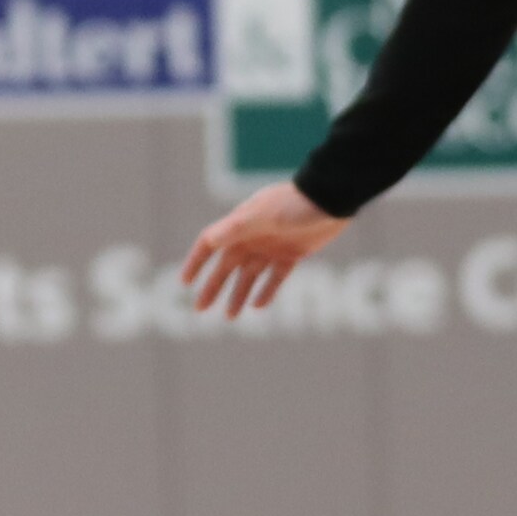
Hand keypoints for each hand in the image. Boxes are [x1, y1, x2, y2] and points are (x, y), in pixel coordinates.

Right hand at [181, 180, 349, 317]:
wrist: (331, 198)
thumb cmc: (293, 203)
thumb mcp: (261, 215)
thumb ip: (236, 227)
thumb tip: (209, 240)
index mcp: (239, 226)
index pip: (209, 246)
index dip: (195, 263)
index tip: (185, 283)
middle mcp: (251, 237)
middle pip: (226, 267)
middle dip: (212, 288)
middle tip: (200, 310)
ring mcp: (271, 246)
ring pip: (249, 276)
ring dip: (238, 295)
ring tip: (229, 317)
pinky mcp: (292, 254)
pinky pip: (275, 277)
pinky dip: (266, 291)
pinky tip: (257, 306)